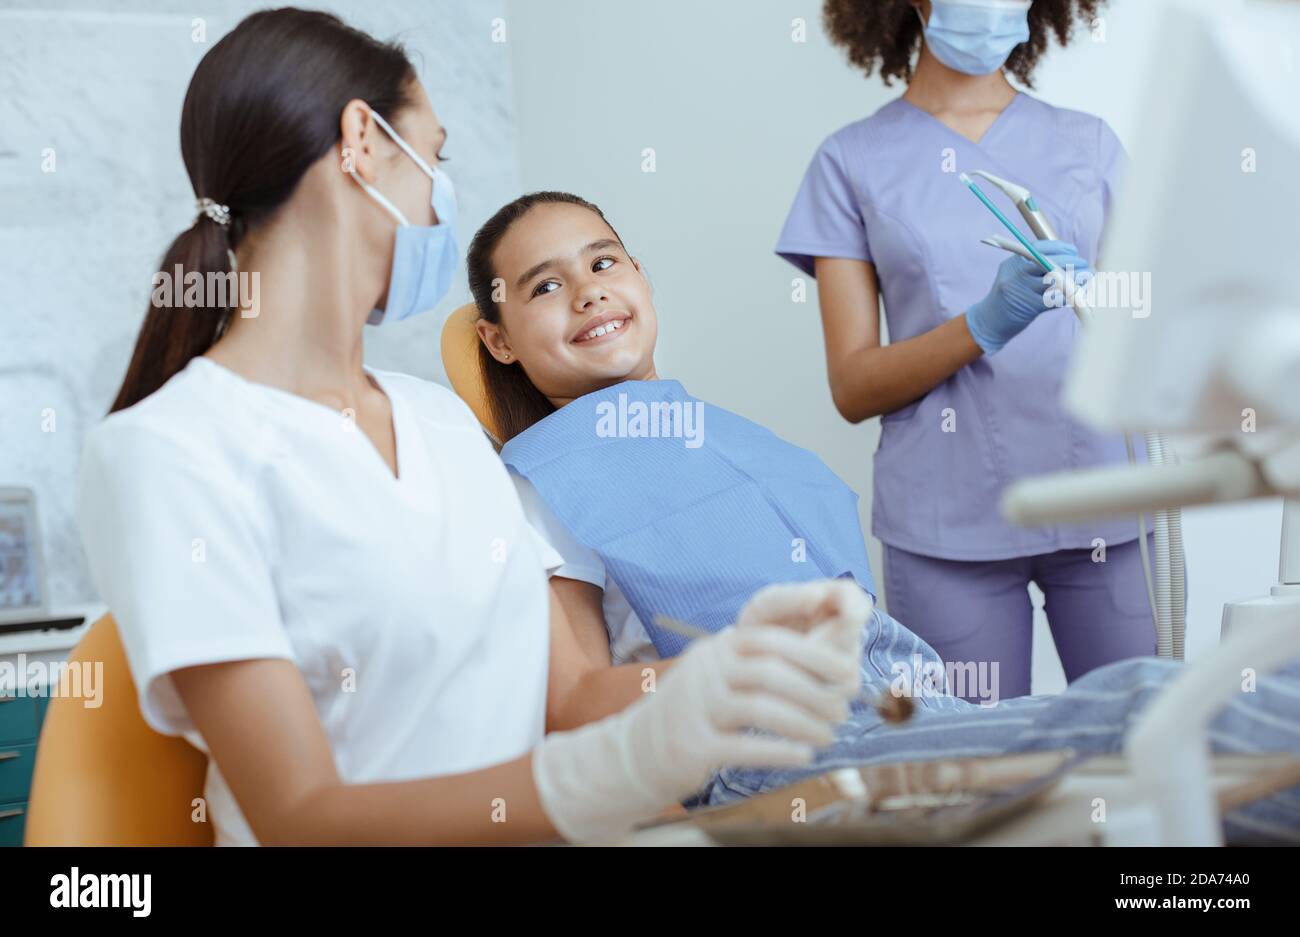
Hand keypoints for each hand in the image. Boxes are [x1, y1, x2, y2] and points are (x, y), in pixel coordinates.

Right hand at [532, 581, 866, 842]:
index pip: (772, 635)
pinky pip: (744, 745)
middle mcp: (706, 668)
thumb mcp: (722, 674)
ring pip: (762, 707)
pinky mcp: (692, 744)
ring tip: (829, 737)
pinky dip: (780, 751)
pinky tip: (804, 757)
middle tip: (843, 710)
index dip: (815, 651)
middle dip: (817, 690)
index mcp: (720, 646)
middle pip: (772, 670)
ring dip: (805, 723)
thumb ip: (762, 663)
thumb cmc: (698, 712)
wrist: (638, 750)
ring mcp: (696, 705)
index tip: (848, 668)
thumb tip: (829, 659)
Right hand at [965, 239, 1091, 354]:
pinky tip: (1076, 294)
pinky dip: (1068, 295)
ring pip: (1055, 280)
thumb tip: (1067, 258)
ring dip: (1074, 278)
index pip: (1038, 248)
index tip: (1072, 251)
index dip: (1059, 247)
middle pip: (1048, 262)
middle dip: (1071, 262)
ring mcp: (1023, 290)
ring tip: (1086, 278)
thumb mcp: (1014, 274)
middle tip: (1084, 264)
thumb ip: (1035, 265)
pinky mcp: (1030, 307)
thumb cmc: (1009, 295)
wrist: (989, 321)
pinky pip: (1055, 298)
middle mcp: (1016, 274)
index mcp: (1013, 263)